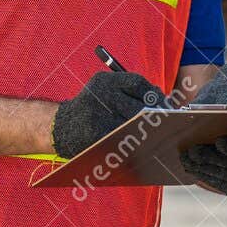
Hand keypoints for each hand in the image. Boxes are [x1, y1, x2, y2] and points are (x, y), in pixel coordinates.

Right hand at [51, 71, 165, 158]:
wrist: (58, 128)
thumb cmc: (90, 109)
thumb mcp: (104, 92)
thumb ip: (129, 93)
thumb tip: (164, 102)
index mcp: (104, 81)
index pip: (138, 84)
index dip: (155, 95)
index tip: (166, 105)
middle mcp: (100, 95)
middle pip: (138, 106)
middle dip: (154, 116)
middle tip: (168, 123)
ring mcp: (97, 115)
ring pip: (133, 124)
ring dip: (148, 131)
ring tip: (160, 135)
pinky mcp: (95, 134)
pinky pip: (123, 139)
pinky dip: (136, 142)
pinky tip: (144, 145)